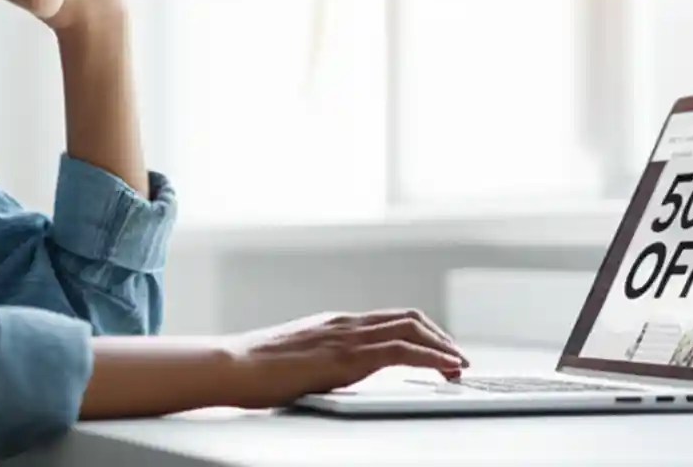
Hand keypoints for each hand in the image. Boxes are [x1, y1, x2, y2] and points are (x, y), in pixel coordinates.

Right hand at [226, 309, 469, 408]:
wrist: (233, 365)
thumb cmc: (255, 369)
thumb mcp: (297, 359)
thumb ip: (321, 360)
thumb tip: (333, 375)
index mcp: (335, 323)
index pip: (389, 318)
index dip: (420, 332)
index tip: (437, 349)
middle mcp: (346, 323)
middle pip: (409, 318)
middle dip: (439, 337)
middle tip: (456, 358)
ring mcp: (348, 336)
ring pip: (412, 329)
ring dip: (442, 346)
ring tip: (459, 365)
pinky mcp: (348, 356)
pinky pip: (403, 350)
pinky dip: (432, 357)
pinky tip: (445, 367)